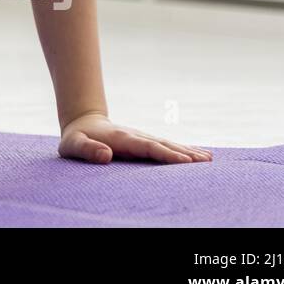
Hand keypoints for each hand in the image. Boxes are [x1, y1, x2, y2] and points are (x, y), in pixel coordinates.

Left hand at [59, 111, 212, 164]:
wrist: (82, 122)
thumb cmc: (76, 139)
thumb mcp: (73, 145)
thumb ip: (87, 150)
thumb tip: (106, 155)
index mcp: (122, 139)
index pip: (147, 147)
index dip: (165, 154)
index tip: (184, 160)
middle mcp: (136, 136)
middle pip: (163, 144)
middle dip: (184, 153)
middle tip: (206, 161)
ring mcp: (142, 138)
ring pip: (168, 144)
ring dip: (188, 151)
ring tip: (209, 159)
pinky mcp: (144, 142)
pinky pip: (166, 146)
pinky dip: (183, 150)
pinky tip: (199, 156)